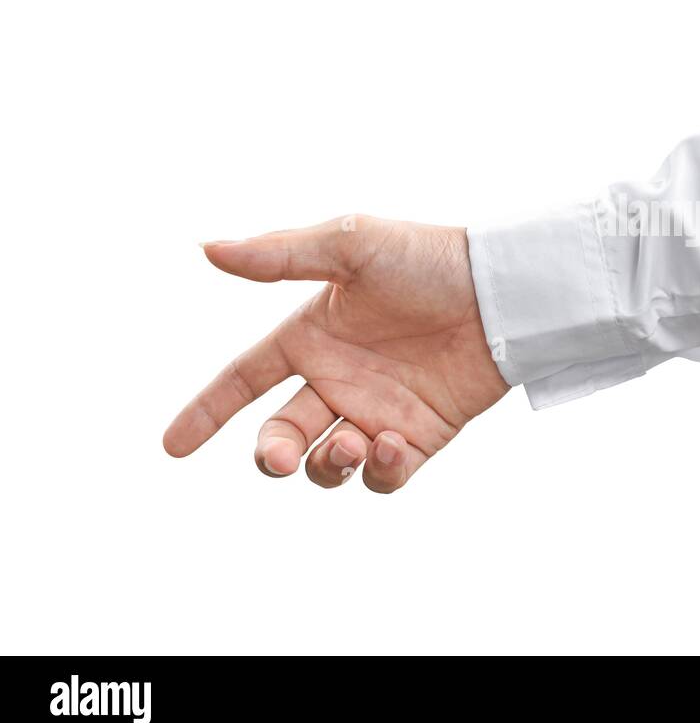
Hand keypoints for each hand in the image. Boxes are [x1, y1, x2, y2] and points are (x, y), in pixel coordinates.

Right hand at [163, 216, 510, 492]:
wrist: (503, 290)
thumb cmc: (429, 259)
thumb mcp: (350, 247)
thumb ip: (280, 257)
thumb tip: (207, 249)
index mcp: (312, 336)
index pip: (244, 379)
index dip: (206, 410)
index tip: (172, 446)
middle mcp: (339, 378)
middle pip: (281, 436)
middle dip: (271, 456)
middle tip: (280, 457)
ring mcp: (379, 410)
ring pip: (327, 466)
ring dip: (326, 468)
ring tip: (351, 446)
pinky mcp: (421, 435)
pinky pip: (384, 476)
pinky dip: (381, 470)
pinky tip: (394, 443)